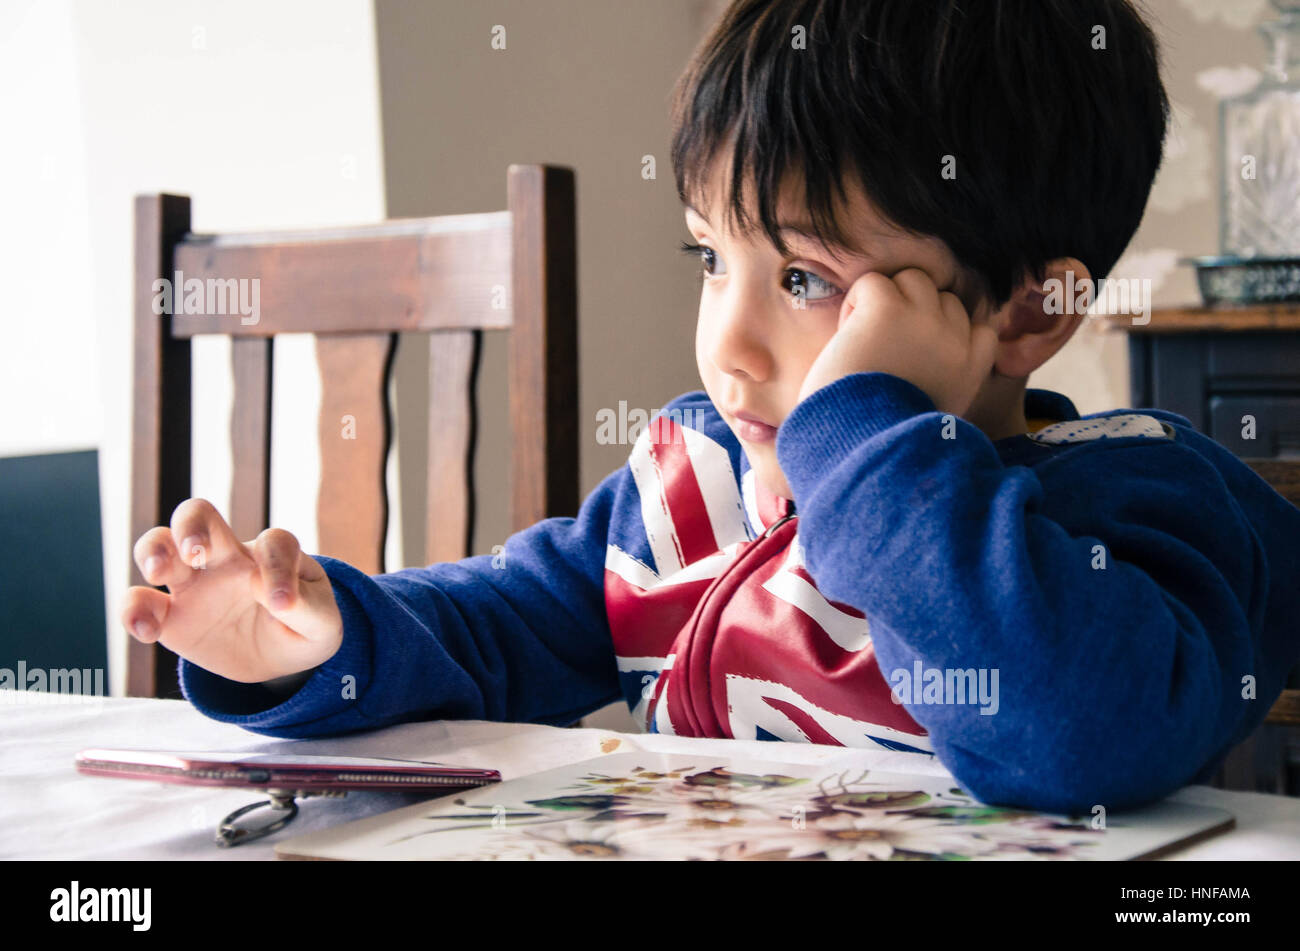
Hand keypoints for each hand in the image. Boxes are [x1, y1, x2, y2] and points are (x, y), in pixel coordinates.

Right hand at [122, 498, 343, 683]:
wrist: (278, 658)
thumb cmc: (305, 627)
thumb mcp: (322, 625)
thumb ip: (308, 609)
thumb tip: (278, 598)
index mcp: (271, 554)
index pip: (274, 543)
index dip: (277, 568)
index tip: (282, 604)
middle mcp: (227, 558)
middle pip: (199, 515)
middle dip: (192, 524)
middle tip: (195, 551)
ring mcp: (194, 583)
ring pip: (158, 544)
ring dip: (152, 551)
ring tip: (157, 574)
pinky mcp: (171, 616)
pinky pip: (139, 602)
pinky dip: (133, 611)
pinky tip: (147, 631)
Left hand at [796, 268, 1000, 418]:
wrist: (861, 442)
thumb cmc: (883, 438)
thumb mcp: (936, 421)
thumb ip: (945, 387)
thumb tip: (926, 372)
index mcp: (971, 370)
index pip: (981, 329)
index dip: (948, 331)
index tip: (920, 351)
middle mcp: (955, 340)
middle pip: (943, 299)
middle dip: (914, 315)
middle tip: (884, 349)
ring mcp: (924, 320)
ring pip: (912, 280)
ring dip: (887, 300)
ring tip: (865, 337)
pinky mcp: (887, 309)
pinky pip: (872, 283)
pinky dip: (856, 302)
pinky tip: (848, 334)